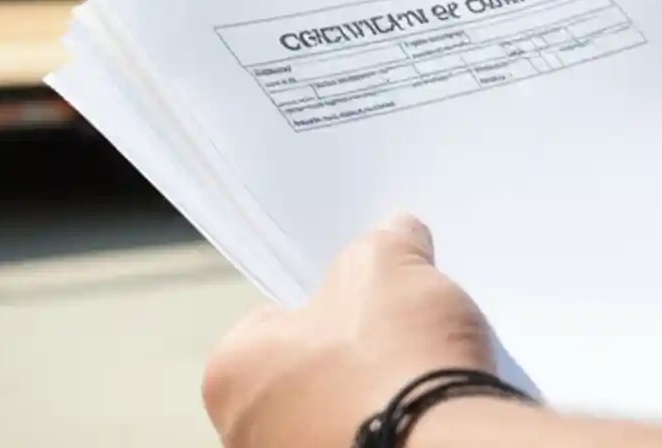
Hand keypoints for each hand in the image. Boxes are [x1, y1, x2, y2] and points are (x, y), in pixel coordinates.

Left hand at [202, 215, 494, 447]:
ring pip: (335, 417)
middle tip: (397, 333)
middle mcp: (244, 435)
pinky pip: (372, 444)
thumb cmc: (392, 362)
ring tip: (423, 375)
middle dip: (349, 354)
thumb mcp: (387, 266)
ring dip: (373, 399)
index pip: (271, 320)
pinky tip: (431, 415)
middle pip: (304, 373)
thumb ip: (385, 242)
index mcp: (230, 375)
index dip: (326, 300)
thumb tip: (399, 235)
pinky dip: (395, 432)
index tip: (364, 295)